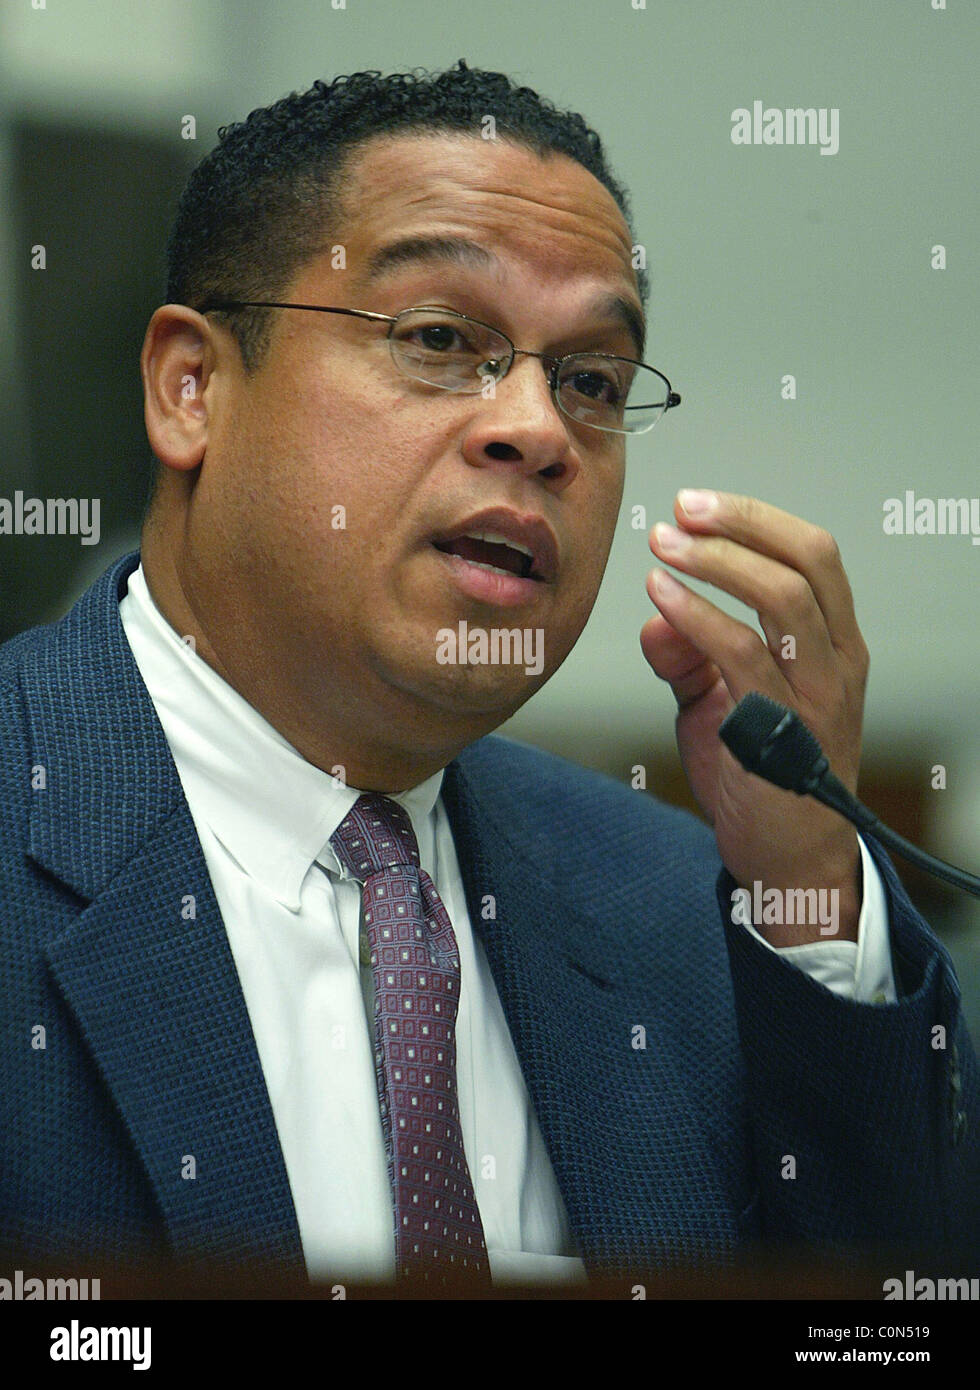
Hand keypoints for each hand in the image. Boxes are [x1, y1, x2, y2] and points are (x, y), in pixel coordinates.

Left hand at [639, 490, 868, 944]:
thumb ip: (689, 656)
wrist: (784, 860)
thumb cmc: (757, 777)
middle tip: (678, 512)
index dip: (756, 519)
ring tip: (665, 546)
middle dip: (740, 525)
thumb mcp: (717, 703)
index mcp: (834, 643)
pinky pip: (745, 655)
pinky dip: (700, 616)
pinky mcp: (786, 729)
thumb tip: (655, 614)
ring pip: (784, 598)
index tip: (696, 505)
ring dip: (718, 562)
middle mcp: (839, 661)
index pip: (813, 555)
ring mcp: (819, 695)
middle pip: (808, 560)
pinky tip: (662, 597)